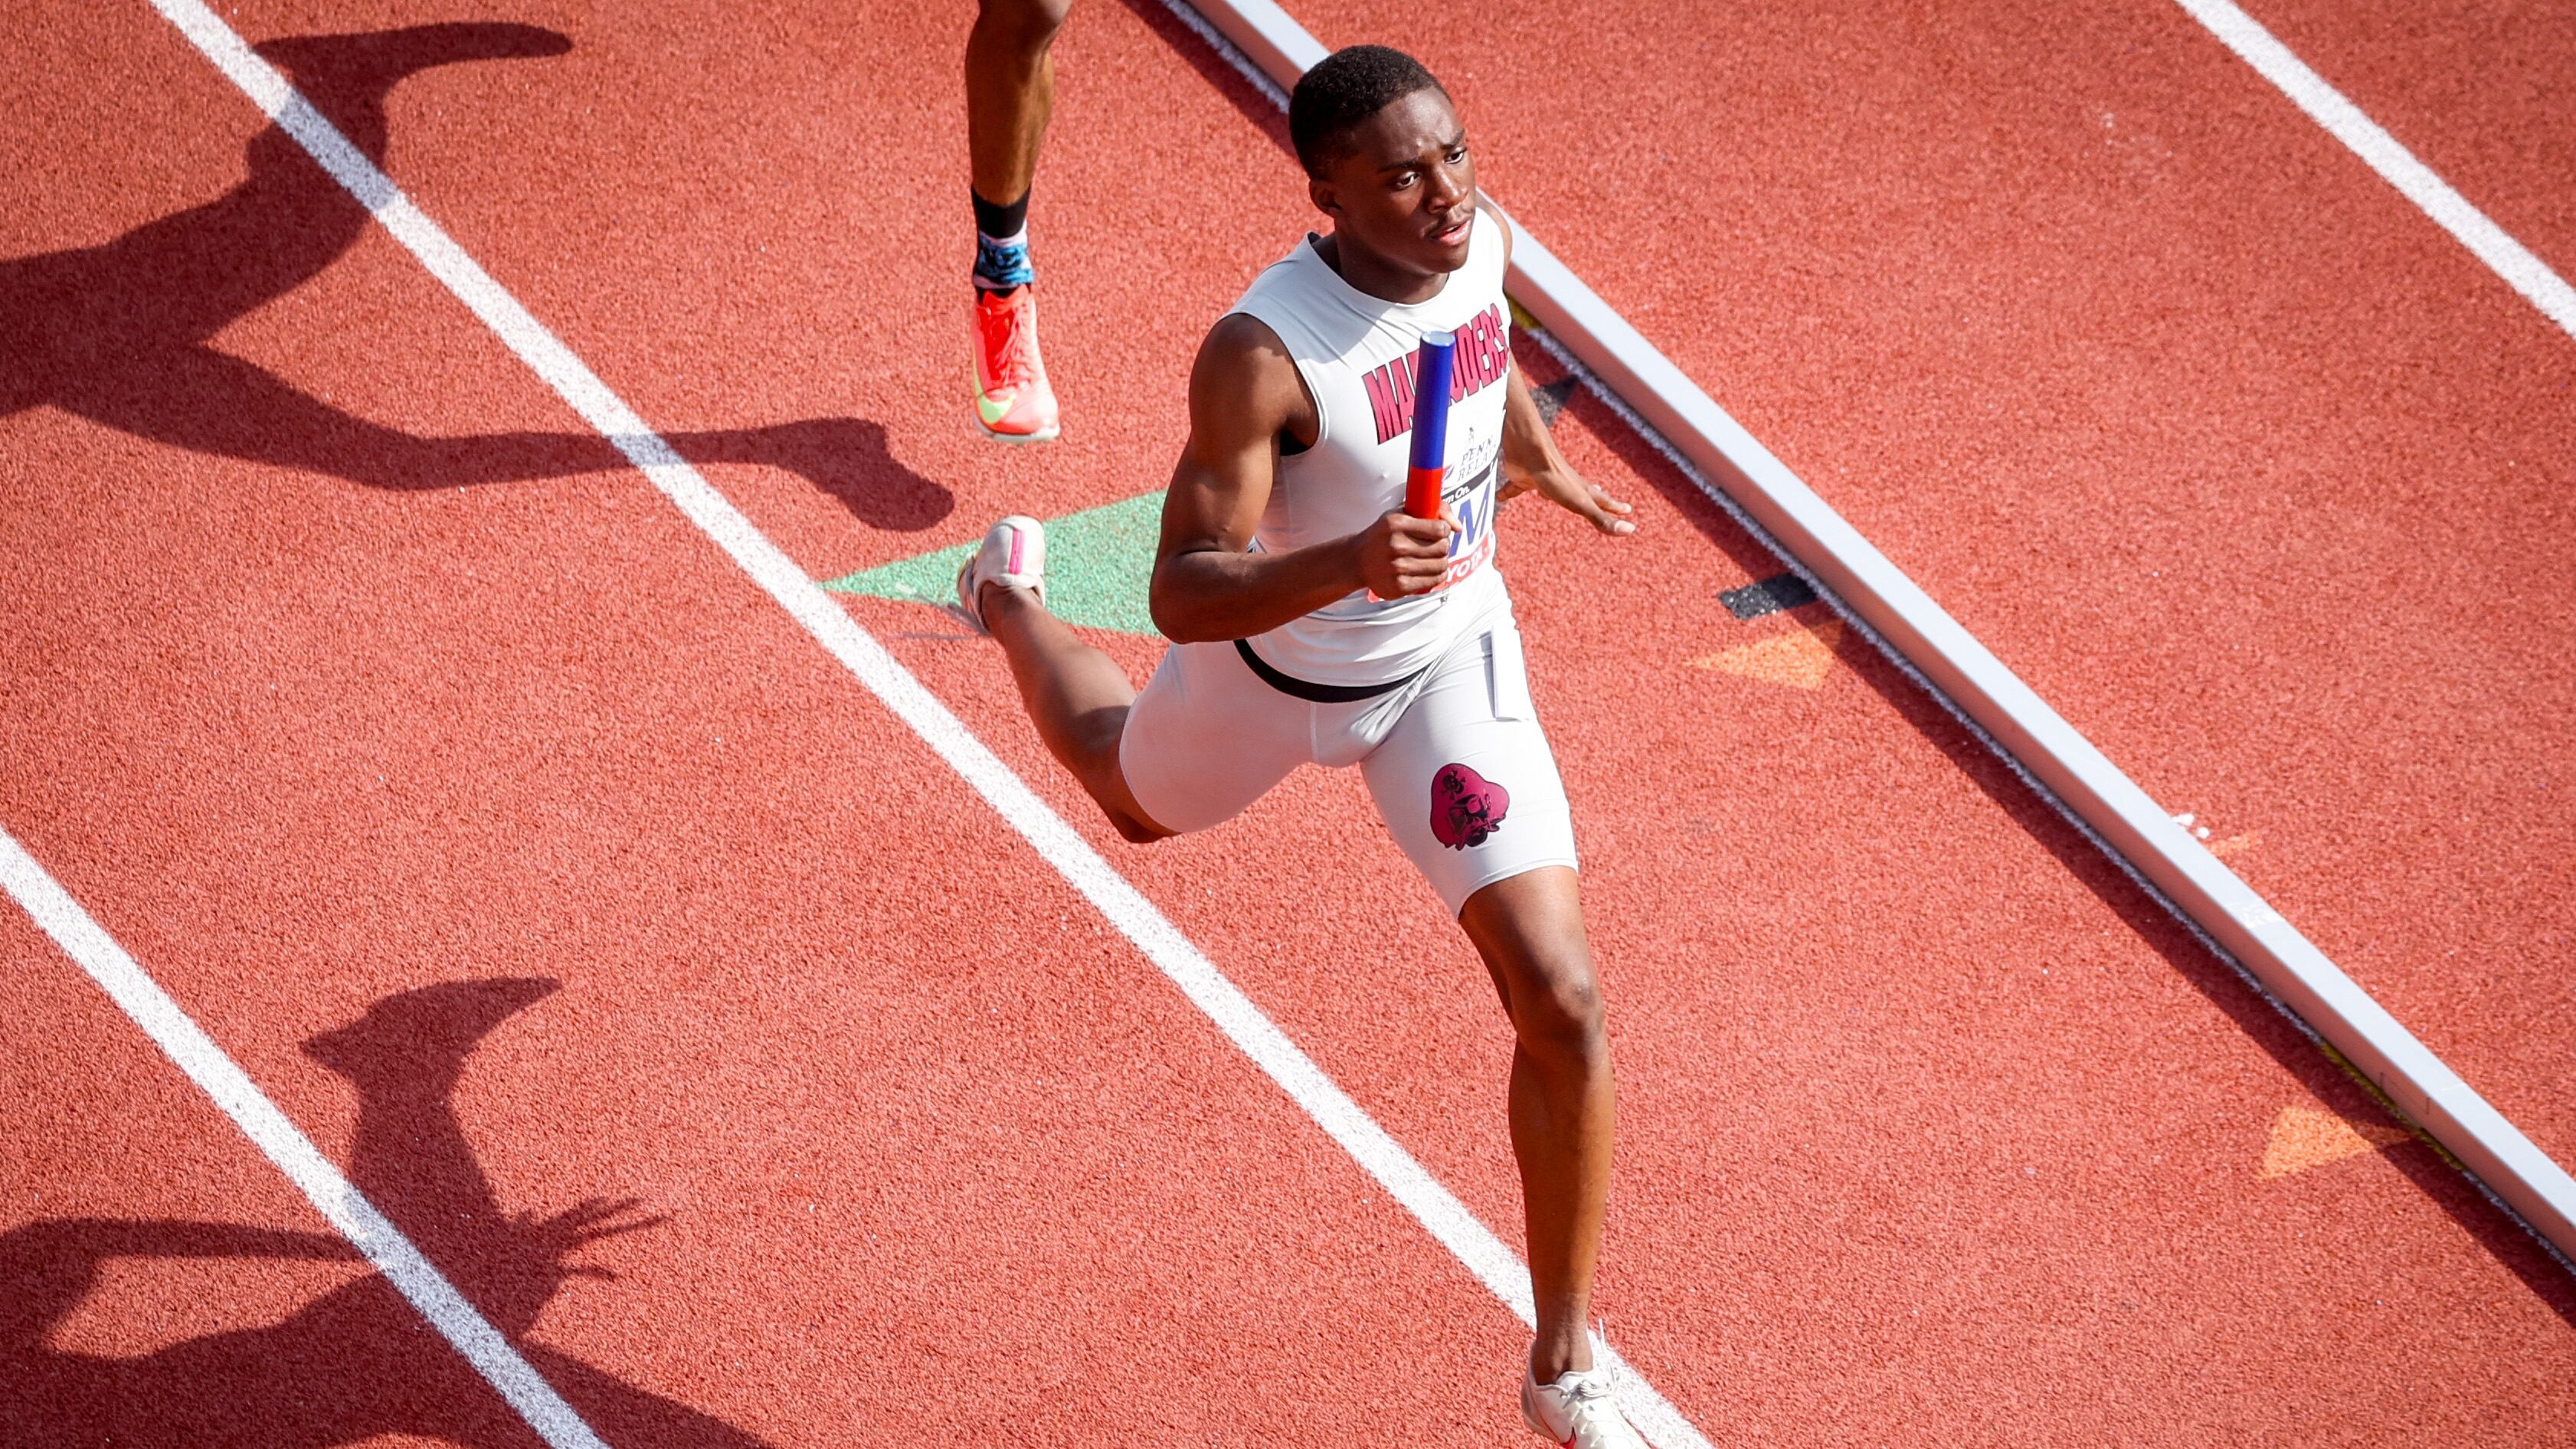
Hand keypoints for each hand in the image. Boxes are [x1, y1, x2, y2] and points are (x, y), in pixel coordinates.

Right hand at [1350, 509, 1455, 597]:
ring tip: (1431, 558)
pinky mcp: (1400, 586)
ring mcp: (1398, 568)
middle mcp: (1396, 546)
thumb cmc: (1384, 534)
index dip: (1443, 529)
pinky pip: (1434, 580)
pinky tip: (1426, 569)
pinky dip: (1436, 575)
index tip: (1438, 531)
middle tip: (1434, 545)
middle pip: (1442, 548)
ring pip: (1441, 565)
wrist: (1357, 561)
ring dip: (1441, 561)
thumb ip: (1435, 509)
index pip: (1440, 529)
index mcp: (1396, 524)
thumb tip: (1458, 528)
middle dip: (1443, 546)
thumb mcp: (1402, 513)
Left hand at [1501, 465, 1635, 535]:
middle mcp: (1563, 483)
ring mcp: (1543, 479)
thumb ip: (1601, 519)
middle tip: (1596, 499)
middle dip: (1589, 498)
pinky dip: (1508, 493)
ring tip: (1548, 496)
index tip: (1627, 509)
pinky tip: (1499, 497)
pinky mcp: (1522, 477)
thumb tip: (1630, 530)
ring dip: (1550, 494)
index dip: (1614, 507)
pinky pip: (1515, 488)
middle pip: (1579, 493)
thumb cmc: (1555, 477)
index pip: (1601, 500)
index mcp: (1579, 490)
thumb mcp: (1581, 504)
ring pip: (1548, 490)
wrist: (1528, 450)